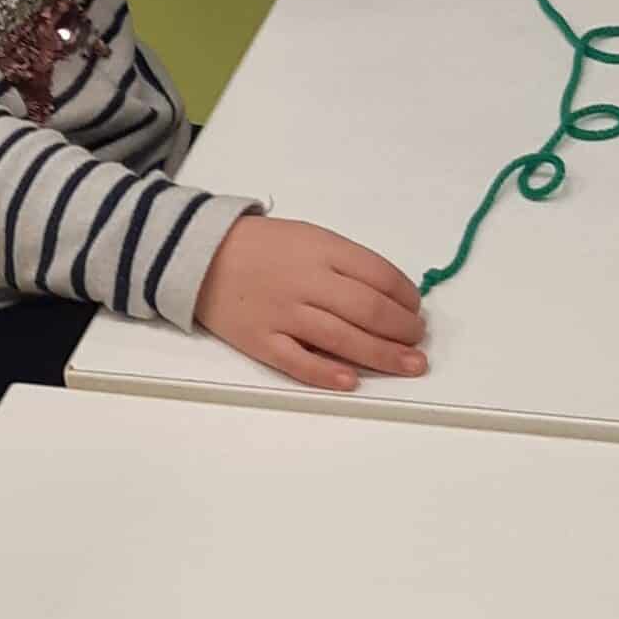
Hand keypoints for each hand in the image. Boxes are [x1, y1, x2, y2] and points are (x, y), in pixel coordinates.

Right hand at [195, 214, 424, 393]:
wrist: (201, 254)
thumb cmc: (264, 247)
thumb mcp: (310, 237)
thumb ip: (346, 263)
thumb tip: (390, 297)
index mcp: (322, 250)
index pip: (380, 275)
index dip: (407, 297)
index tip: (415, 311)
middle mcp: (306, 281)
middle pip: (368, 310)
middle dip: (402, 330)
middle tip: (417, 343)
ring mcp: (282, 313)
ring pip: (342, 338)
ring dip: (382, 355)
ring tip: (408, 365)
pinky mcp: (260, 339)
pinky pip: (298, 361)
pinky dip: (327, 373)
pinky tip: (353, 381)